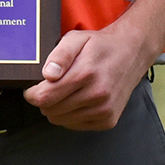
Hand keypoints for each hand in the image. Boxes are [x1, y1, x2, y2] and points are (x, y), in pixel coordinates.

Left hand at [22, 26, 151, 130]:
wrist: (132, 53)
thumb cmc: (101, 46)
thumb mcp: (76, 39)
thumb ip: (60, 55)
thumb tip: (48, 74)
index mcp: (86, 74)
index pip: (45, 97)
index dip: (32, 94)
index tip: (33, 87)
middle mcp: (96, 95)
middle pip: (50, 111)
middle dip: (45, 100)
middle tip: (52, 87)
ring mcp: (104, 110)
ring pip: (61, 120)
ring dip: (58, 108)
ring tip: (67, 91)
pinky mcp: (108, 121)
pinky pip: (75, 125)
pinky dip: (71, 115)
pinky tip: (79, 99)